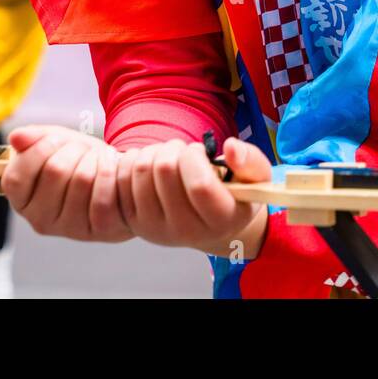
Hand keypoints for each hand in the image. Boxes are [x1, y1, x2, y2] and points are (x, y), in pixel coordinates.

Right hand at [1, 125, 133, 241]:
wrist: (116, 178)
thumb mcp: (55, 144)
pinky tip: (111, 167)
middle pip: (55, 170)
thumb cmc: (79, 160)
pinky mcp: (98, 229)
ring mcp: (69, 228)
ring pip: (82, 178)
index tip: (54, 140)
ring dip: (94, 157)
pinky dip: (111, 170)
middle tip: (81, 150)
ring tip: (96, 158)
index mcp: (21, 200)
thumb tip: (16, 137)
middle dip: (72, 149)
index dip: (38, 150)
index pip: (16, 177)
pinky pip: (104, 193)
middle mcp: (40, 219)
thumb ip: (34, 138)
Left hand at [115, 135, 270, 256]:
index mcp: (219, 221)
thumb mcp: (256, 178)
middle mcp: (185, 231)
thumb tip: (230, 147)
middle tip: (184, 153)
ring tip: (170, 159)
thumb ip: (250, 161)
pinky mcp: (132, 222)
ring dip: (155, 152)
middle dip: (175, 149)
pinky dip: (133, 160)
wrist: (210, 225)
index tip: (200, 152)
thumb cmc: (234, 196)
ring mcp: (154, 229)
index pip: (199, 184)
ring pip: (140, 170)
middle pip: (164, 171)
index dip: (196, 157)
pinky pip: (121, 178)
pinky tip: (151, 165)